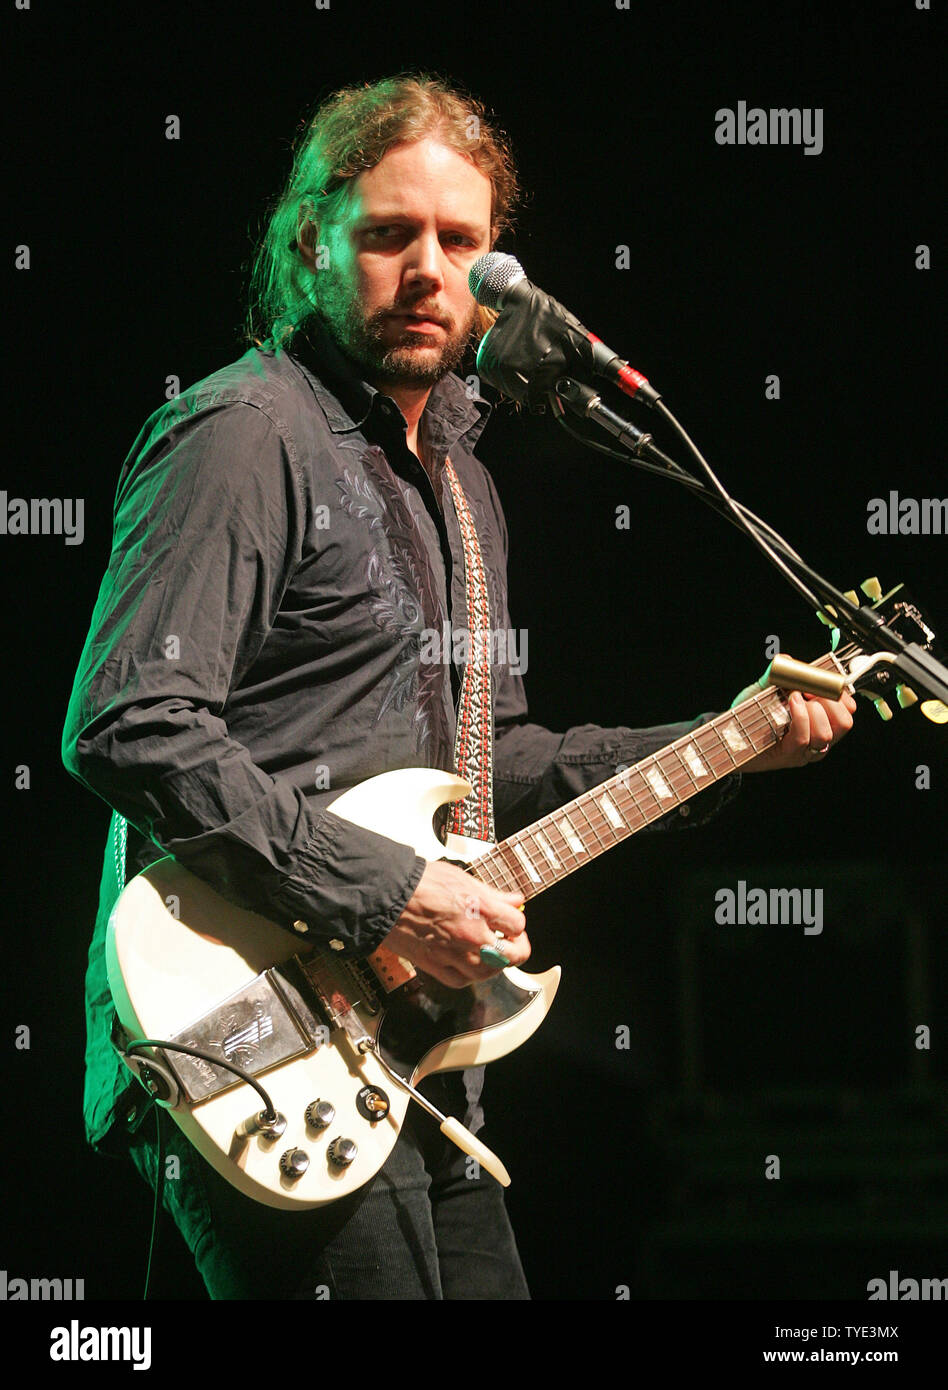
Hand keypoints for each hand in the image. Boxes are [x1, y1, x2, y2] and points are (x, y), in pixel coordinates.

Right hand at [382, 860, 529, 987]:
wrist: (386, 895)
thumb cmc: (420, 882)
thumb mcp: (462, 878)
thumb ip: (492, 893)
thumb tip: (514, 900)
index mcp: (479, 907)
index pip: (517, 924)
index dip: (516, 923)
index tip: (511, 922)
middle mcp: (470, 933)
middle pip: (511, 955)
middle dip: (516, 948)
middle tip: (510, 941)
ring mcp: (453, 953)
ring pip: (489, 972)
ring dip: (494, 964)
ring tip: (490, 952)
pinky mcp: (434, 965)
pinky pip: (461, 981)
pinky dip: (469, 975)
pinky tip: (468, 964)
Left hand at [732, 666, 856, 771]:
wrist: (729, 736)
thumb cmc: (750, 715)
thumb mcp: (765, 689)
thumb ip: (778, 674)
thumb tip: (788, 660)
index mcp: (821, 721)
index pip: (848, 709)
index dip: (840, 694)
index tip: (822, 683)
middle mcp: (818, 738)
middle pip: (844, 723)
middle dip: (829, 702)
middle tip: (808, 692)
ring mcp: (806, 750)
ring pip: (827, 733)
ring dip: (812, 711)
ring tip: (794, 699)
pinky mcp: (790, 756)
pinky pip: (803, 738)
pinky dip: (799, 717)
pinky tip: (790, 703)